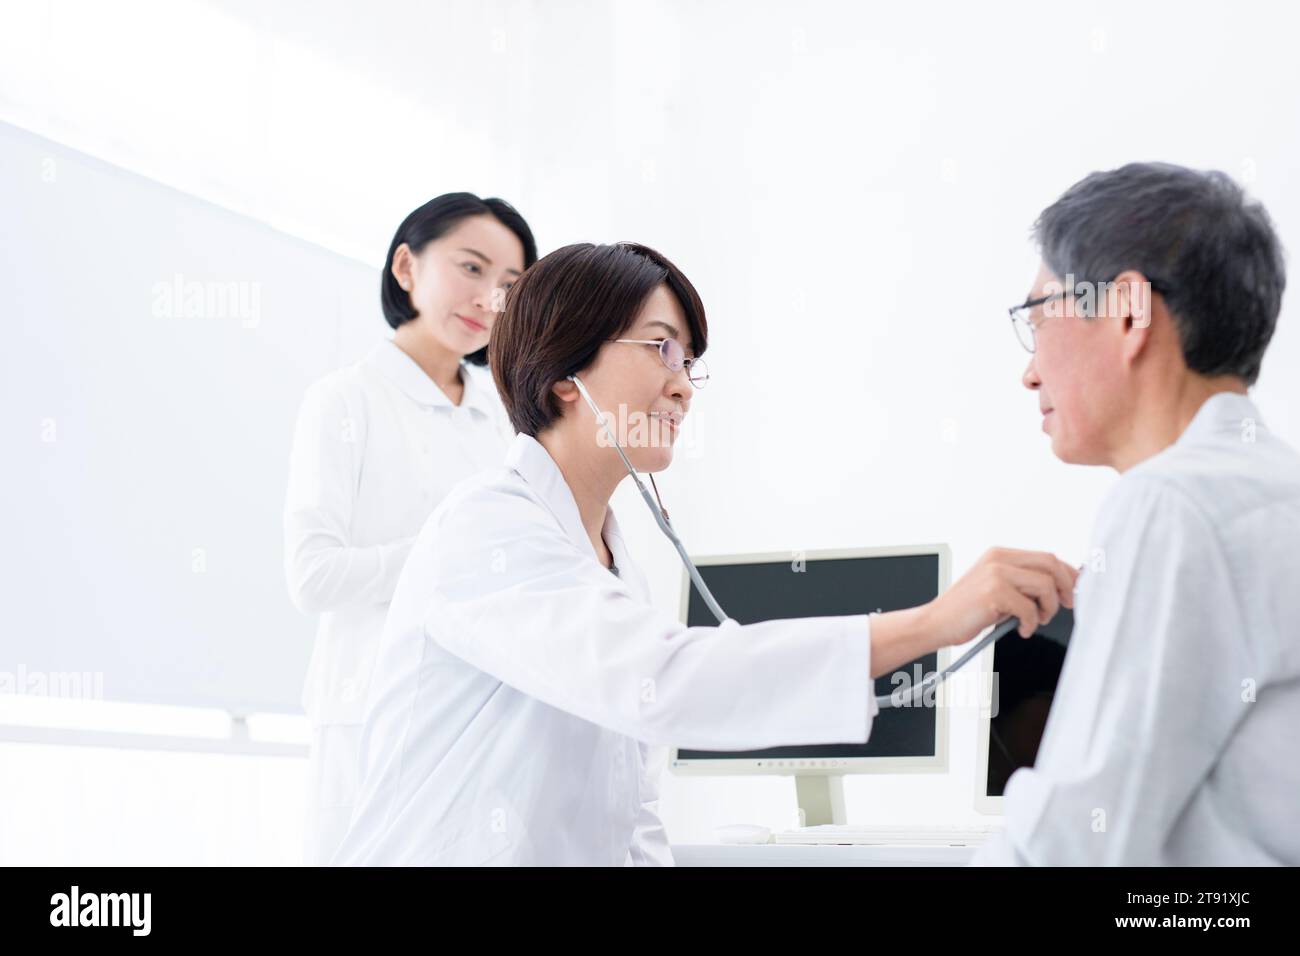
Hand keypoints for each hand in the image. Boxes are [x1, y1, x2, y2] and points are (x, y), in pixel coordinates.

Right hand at [920, 547, 1077, 648]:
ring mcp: (995, 574)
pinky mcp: (994, 593)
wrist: (936, 623)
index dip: (1067, 573)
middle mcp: (997, 559)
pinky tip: (1021, 629)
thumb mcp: (996, 588)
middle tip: (1064, 605)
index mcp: (999, 554)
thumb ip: (1022, 582)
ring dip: (1047, 608)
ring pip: (1045, 586)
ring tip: (1035, 620)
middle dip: (1065, 587)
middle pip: (1050, 564)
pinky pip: (1030, 609)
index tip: (1075, 589)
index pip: (1045, 557)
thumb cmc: (966, 611)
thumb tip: (1058, 588)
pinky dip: (1032, 624)